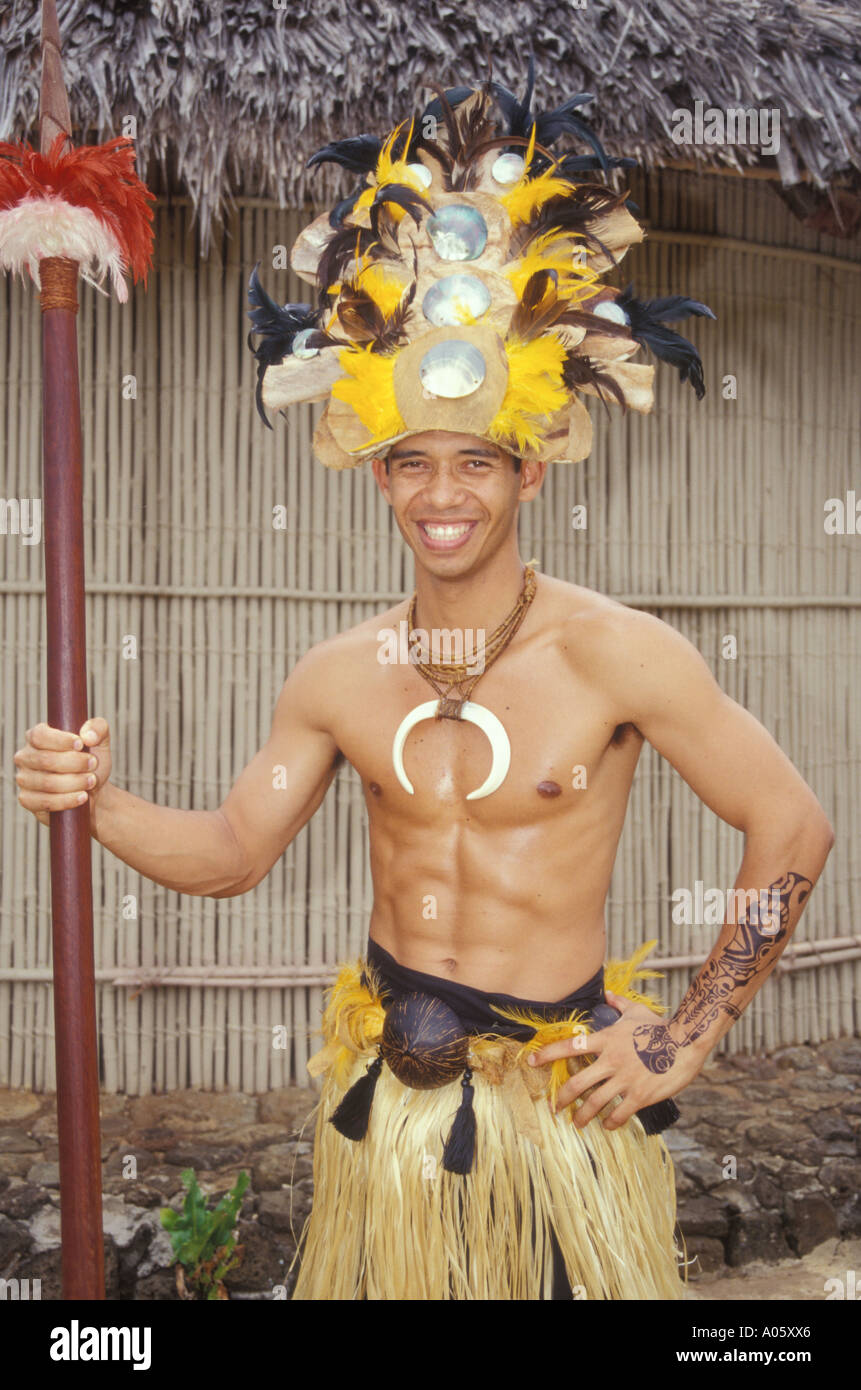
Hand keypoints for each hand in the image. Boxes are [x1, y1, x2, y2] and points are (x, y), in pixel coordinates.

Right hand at [14, 717, 111, 825]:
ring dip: (74, 782)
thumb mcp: (100, 741)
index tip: (81, 745)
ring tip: (91, 780)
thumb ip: (98, 728)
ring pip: (47, 782)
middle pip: (45, 760)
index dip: (60, 740)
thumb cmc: (91, 761)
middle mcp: (25, 757)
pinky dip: (67, 800)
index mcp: (36, 737)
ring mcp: (24, 779)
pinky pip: (45, 802)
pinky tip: (82, 797)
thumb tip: (87, 735)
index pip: (39, 735)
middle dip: (74, 763)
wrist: (93, 790)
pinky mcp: (28, 800)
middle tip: (93, 764)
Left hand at [528, 989, 702, 1130]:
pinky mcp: (640, 1095)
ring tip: (577, 1123)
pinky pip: (618, 1114)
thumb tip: (608, 994)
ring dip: (582, 1117)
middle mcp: (610, 1061)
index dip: (547, 1054)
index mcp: (606, 1040)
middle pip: (576, 1084)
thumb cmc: (661, 1026)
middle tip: (555, 1108)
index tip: (531, 1061)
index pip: (569, 1046)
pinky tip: (608, 1124)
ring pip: (594, 1103)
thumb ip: (619, 1004)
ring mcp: (624, 1080)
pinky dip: (610, 1122)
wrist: (687, 1042)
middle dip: (561, 1099)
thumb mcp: (637, 1011)